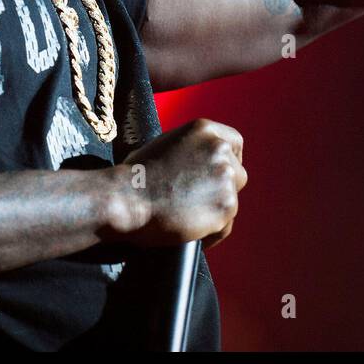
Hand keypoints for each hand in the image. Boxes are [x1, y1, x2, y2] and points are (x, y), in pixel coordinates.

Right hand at [107, 118, 246, 248]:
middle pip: (237, 173)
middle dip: (222, 188)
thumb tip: (201, 165)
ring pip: (232, 200)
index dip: (229, 161)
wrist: (126, 199)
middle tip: (198, 201)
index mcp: (204, 130)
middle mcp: (219, 150)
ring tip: (187, 218)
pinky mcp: (226, 206)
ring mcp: (225, 178)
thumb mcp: (166, 145)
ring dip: (214, 211)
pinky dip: (210, 232)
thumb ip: (191, 150)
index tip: (219, 175)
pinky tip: (189, 231)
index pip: (235, 142)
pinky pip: (226, 225)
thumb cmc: (136, 176)